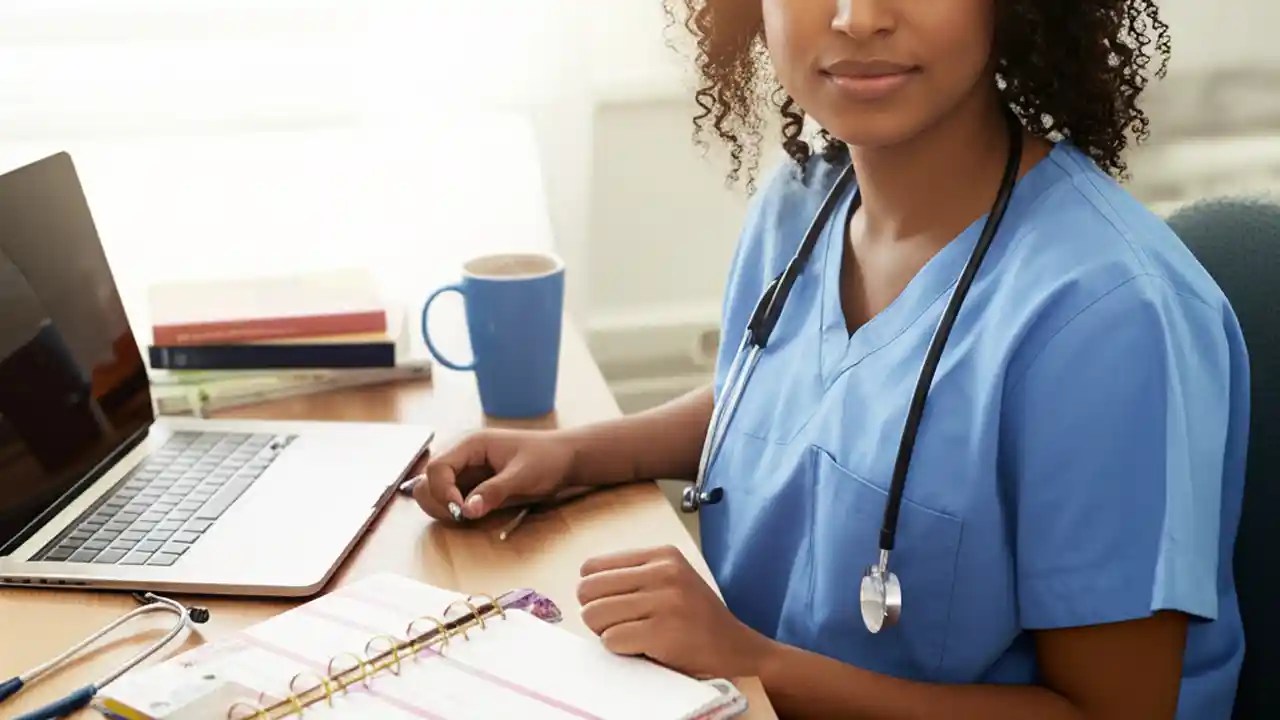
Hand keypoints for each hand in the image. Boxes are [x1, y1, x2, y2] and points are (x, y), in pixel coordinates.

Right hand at [413, 429, 576, 521]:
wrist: (565, 458)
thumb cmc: (547, 458)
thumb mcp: (523, 476)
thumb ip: (494, 491)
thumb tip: (466, 511)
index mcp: (471, 443)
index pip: (436, 467)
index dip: (442, 491)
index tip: (462, 512)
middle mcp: (462, 455)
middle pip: (426, 480)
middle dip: (438, 501)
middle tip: (463, 515)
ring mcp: (465, 470)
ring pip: (432, 491)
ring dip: (442, 508)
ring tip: (469, 515)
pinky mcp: (472, 484)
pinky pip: (449, 499)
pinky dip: (453, 510)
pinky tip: (473, 513)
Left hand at [577, 545, 774, 679]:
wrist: (738, 652)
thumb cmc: (696, 621)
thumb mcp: (670, 583)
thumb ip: (632, 578)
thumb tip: (582, 588)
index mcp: (662, 555)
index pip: (592, 567)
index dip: (596, 592)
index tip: (617, 606)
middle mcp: (663, 572)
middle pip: (587, 590)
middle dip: (596, 613)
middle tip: (622, 626)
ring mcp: (665, 601)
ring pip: (594, 615)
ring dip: (607, 633)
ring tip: (634, 636)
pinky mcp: (663, 631)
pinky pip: (611, 640)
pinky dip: (621, 650)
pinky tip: (644, 649)